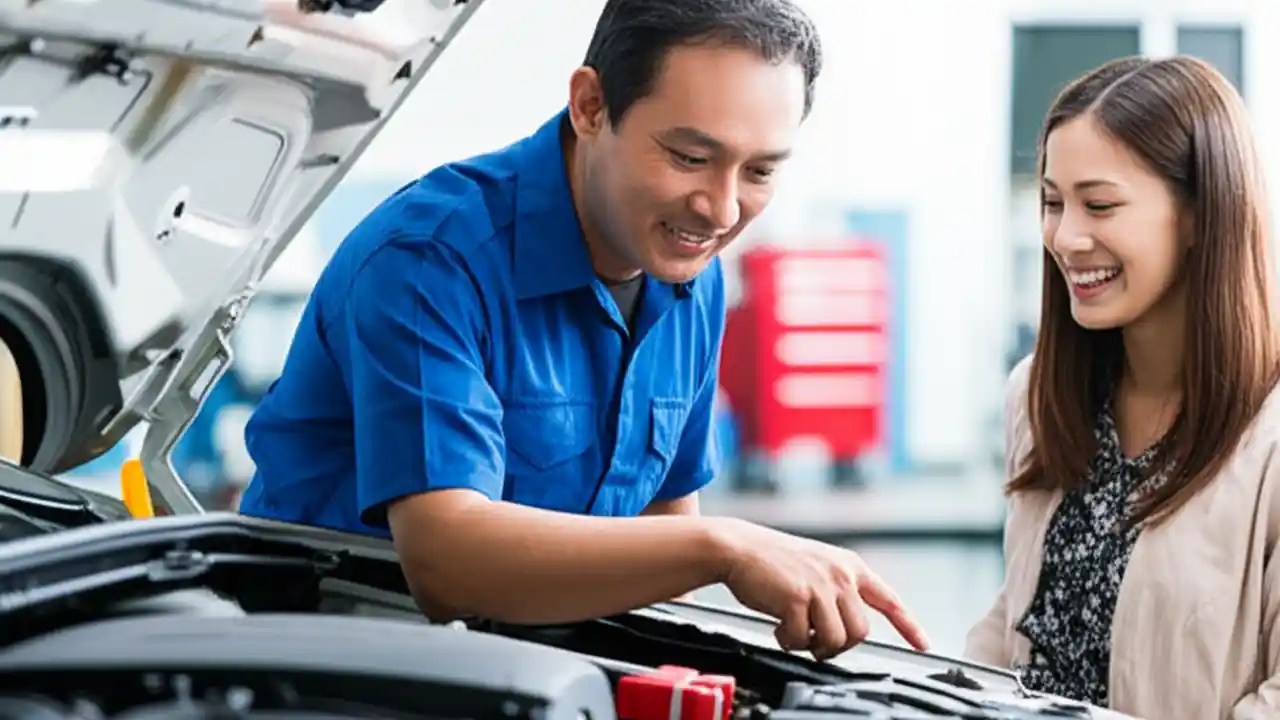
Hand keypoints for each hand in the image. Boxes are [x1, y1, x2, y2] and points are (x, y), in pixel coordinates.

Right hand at [711, 518, 930, 659]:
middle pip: (860, 633)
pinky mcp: (798, 598)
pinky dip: (788, 640)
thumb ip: (836, 591)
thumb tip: (845, 629)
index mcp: (849, 566)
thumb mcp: (816, 567)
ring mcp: (821, 586)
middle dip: (837, 644)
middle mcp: (840, 575)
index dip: (908, 625)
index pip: (887, 599)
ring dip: (812, 645)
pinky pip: (802, 639)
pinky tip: (778, 626)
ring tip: (793, 630)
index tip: (922, 644)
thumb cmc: (772, 561)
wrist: (738, 547)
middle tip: (814, 639)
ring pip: (835, 641)